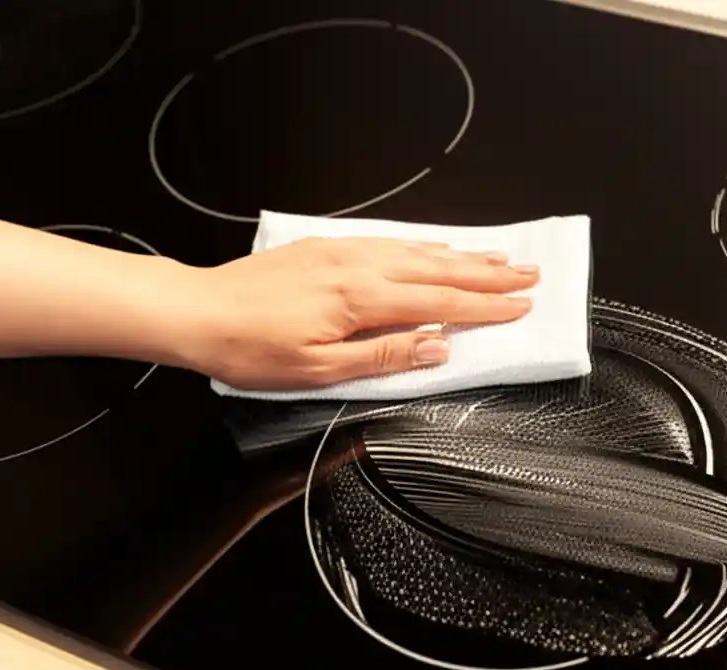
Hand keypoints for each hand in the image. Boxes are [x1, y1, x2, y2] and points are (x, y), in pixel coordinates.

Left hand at [181, 236, 537, 390]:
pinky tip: (439, 247)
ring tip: (500, 258)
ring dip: (464, 256)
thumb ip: (385, 356)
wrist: (196, 312)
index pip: (440, 301)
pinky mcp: (326, 249)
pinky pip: (391, 242)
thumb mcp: (320, 371)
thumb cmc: (252, 350)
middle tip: (530, 273)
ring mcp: (343, 252)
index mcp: (361, 299)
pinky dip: (425, 245)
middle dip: (489, 274)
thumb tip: (439, 345)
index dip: (486, 306)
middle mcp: (358, 266)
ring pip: (418, 250)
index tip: (522, 306)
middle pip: (439, 269)